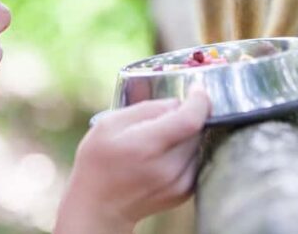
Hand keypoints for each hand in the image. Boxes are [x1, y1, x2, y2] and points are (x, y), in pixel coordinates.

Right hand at [54, 87, 211, 233]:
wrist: (99, 207)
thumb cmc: (98, 161)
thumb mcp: (108, 124)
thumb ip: (145, 109)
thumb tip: (176, 103)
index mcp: (146, 146)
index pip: (190, 120)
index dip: (200, 101)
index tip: (197, 90)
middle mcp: (168, 167)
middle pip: (195, 129)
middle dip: (185, 116)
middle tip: (161, 119)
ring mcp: (179, 183)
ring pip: (197, 144)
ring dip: (185, 135)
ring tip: (158, 140)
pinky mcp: (185, 191)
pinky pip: (195, 159)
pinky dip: (185, 151)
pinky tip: (162, 155)